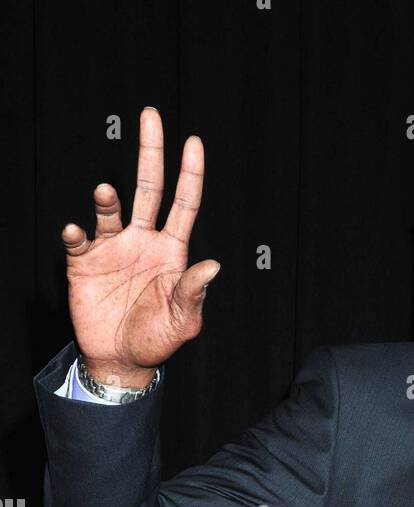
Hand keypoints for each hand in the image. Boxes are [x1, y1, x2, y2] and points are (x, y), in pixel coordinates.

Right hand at [60, 107, 218, 388]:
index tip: (193, 142)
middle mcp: (142, 241)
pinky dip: (75, 233)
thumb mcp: (183, 322)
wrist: (120, 360)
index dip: (190, 174)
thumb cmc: (157, 341)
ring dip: (107, 199)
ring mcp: (112, 249)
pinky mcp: (84, 263)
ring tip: (106, 193)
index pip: (183, 205)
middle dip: (151, 152)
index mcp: (170, 251)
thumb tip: (213, 265)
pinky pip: (78, 240)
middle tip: (151, 115)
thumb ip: (193, 292)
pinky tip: (75, 231)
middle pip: (148, 187)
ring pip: (110, 210)